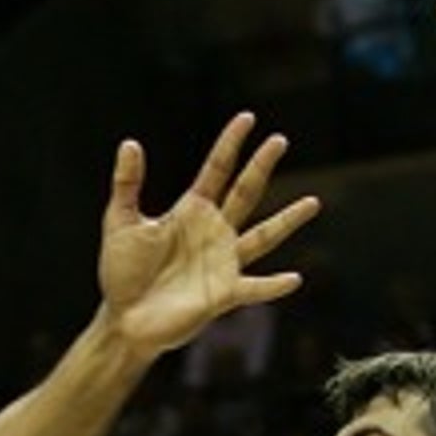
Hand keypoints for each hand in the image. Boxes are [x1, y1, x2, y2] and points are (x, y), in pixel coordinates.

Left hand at [99, 112, 320, 356]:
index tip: (247, 118)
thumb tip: (129, 142)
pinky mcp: (223, 293)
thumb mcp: (121, 222)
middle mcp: (214, 232)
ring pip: (263, 236)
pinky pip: (254, 288)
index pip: (216, 170)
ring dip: (287, 221)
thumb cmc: (123, 272)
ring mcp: (223, 261)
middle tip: (280, 139)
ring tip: (314, 202)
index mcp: (192, 212)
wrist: (124, 318)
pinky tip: (293, 278)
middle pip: (245, 192)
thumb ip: (127, 184)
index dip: (230, 144)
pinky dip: (273, 285)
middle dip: (261, 166)